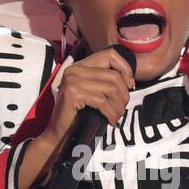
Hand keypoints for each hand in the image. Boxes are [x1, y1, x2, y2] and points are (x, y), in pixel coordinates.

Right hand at [19, 47, 136, 188]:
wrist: (58, 133)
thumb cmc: (79, 114)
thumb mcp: (93, 92)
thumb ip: (105, 82)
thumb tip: (129, 81)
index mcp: (80, 65)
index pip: (110, 55)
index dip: (125, 69)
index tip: (129, 86)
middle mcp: (75, 69)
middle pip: (114, 75)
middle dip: (123, 95)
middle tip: (121, 109)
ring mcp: (73, 80)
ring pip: (110, 89)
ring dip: (118, 107)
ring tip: (116, 116)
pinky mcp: (73, 93)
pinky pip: (102, 102)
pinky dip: (111, 113)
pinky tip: (111, 121)